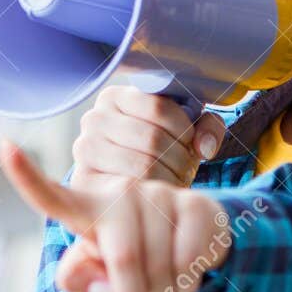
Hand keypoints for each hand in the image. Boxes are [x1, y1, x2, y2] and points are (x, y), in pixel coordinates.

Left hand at [0, 138, 231, 291]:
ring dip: (164, 289)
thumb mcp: (98, 271)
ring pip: (160, 269)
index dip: (26, 176)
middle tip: (140, 286)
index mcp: (88, 209)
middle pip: (124, 262)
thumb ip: (79, 277)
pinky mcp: (195, 205)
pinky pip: (189, 261)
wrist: (190, 244)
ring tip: (163, 272)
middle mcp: (121, 194)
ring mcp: (159, 196)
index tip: (5, 147)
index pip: (52, 197)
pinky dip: (188, 279)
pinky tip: (186, 264)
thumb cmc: (133, 255)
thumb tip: (91, 275)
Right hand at [70, 85, 226, 191]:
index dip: (185, 129)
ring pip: (143, 166)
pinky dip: (153, 194)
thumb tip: (205, 147)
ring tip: (175, 181)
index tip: (190, 142)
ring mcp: (85, 150)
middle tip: (187, 169)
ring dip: (170, 178)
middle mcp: (93, 118)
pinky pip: (130, 189)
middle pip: (152, 139)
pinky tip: (158, 194)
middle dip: (180, 158)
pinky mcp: (84, 181)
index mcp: (116, 96)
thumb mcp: (184, 131)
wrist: (125, 187)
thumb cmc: (159, 152)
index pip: (158, 107)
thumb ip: (206, 126)